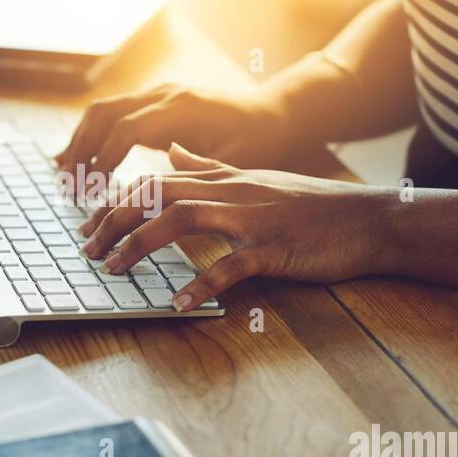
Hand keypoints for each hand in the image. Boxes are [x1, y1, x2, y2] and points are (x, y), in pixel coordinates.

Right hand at [54, 83, 289, 175]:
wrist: (275, 115)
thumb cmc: (261, 144)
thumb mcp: (235, 162)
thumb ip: (197, 170)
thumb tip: (158, 185)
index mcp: (182, 109)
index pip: (127, 129)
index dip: (104, 159)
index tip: (89, 190)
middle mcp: (164, 94)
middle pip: (105, 113)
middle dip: (81, 149)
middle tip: (67, 185)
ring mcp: (157, 94)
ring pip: (103, 110)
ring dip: (81, 141)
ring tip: (64, 174)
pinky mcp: (155, 102)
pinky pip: (113, 112)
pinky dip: (92, 135)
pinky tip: (78, 158)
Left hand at [79, 144, 392, 309]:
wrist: (370, 218)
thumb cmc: (313, 205)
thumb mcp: (256, 178)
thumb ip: (212, 166)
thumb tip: (175, 152)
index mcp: (223, 179)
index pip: (154, 180)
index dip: (115, 202)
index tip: (89, 228)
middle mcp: (230, 192)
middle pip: (156, 194)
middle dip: (112, 220)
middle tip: (86, 251)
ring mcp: (252, 219)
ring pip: (181, 218)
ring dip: (140, 244)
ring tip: (114, 271)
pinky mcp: (274, 248)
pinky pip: (230, 266)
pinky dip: (200, 285)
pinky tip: (178, 304)